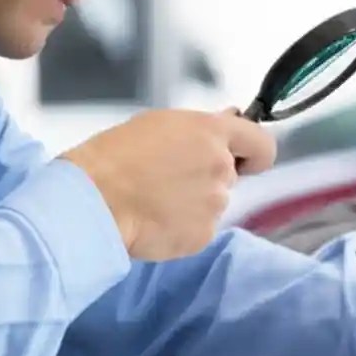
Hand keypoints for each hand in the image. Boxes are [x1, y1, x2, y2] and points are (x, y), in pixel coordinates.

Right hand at [61, 108, 275, 260]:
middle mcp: (221, 169)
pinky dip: (181, 228)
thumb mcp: (158, 124)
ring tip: (153, 201)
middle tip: (167, 180)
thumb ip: (201, 128)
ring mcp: (214, 205)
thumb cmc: (115, 155)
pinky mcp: (202, 236)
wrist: (94, 200)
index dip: (253, 154)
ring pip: (212, 204)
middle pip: (229, 176)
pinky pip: (199, 230)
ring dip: (193, 203)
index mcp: (212, 134)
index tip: (243, 159)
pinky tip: (154, 220)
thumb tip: (231, 120)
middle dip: (206, 178)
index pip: (262, 145)